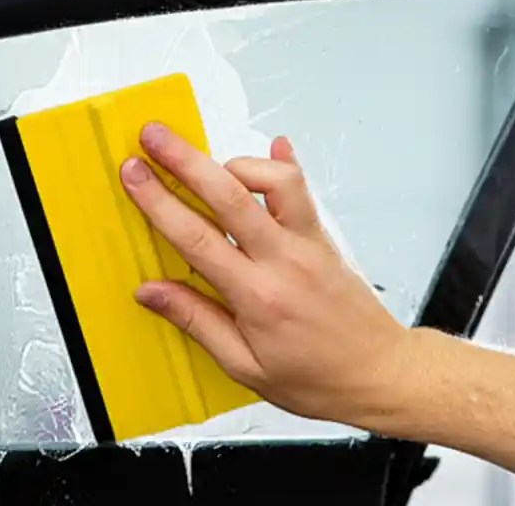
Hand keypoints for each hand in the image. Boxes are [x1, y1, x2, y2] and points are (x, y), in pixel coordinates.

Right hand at [119, 122, 414, 428]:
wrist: (379, 374)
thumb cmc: (318, 377)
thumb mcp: (245, 366)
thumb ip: (196, 321)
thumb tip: (153, 293)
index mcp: (258, 297)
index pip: (197, 238)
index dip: (159, 202)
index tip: (135, 175)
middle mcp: (285, 261)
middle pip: (230, 194)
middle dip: (186, 159)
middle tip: (156, 136)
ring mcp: (308, 244)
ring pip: (274, 181)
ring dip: (236, 162)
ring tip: (205, 164)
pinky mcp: (324, 237)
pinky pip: (303, 191)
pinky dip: (284, 165)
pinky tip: (274, 149)